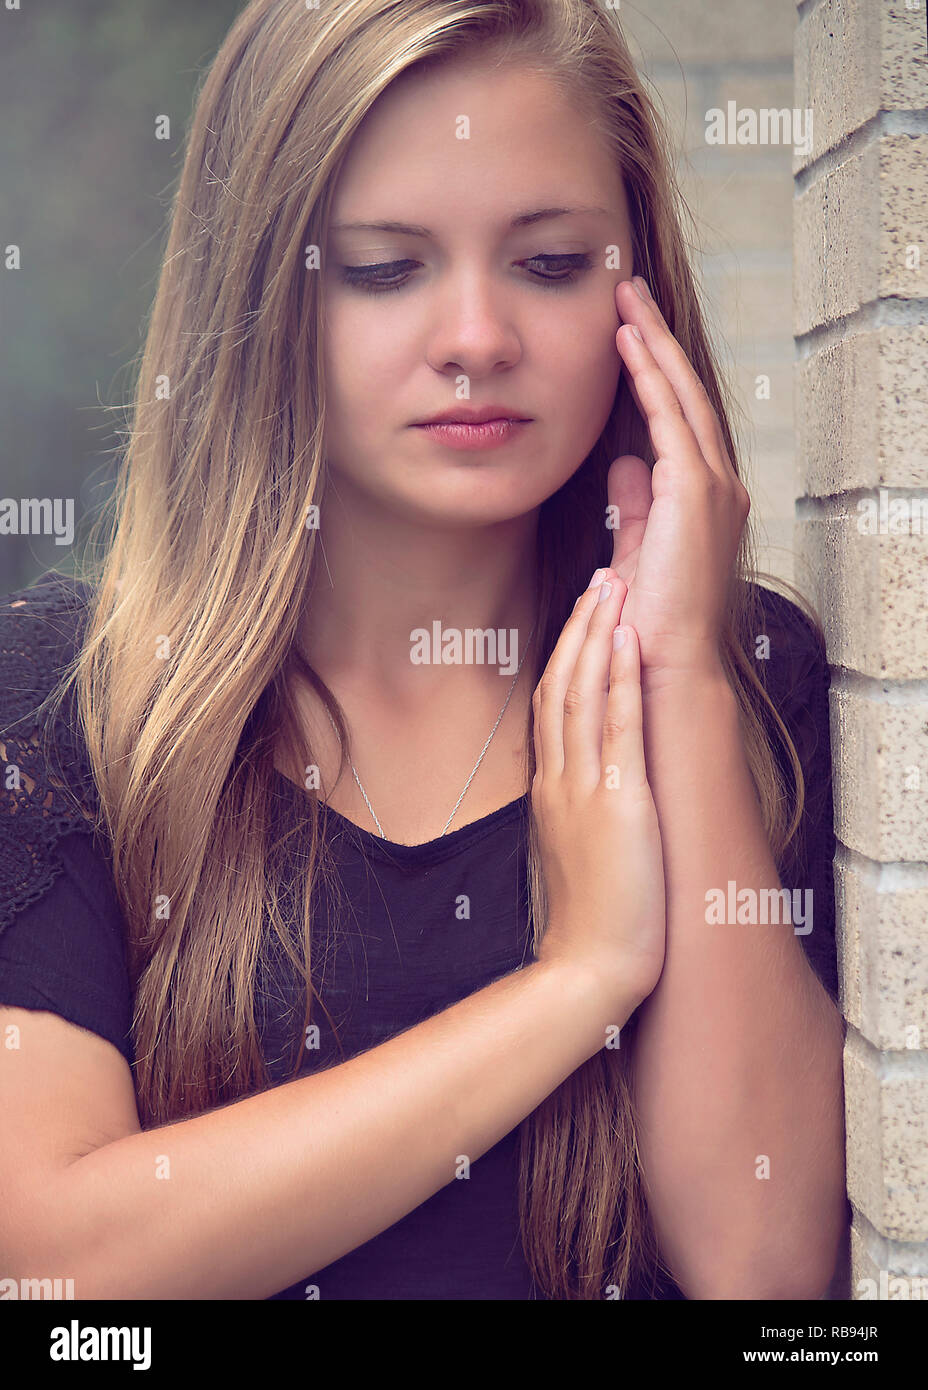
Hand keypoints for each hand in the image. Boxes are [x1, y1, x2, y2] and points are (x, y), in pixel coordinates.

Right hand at [532, 568, 665, 1012]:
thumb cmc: (590, 922)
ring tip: (613, 586)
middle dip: (580, 627)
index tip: (584, 617)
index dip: (566, 655)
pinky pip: (615, 727)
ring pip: (581, 693)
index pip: (551, 706)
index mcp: (550, 791)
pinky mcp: (618, 802)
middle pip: (560, 685)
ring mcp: (584, 789)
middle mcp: (560, 780)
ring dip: (597, 635)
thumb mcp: (572, 855)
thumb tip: (582, 791)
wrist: (588, 969)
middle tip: (600, 578)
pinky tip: (627, 640)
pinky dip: (619, 678)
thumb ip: (573, 814)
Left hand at [606, 276, 750, 690]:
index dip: (654, 369)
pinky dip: (649, 379)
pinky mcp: (696, 492)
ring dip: (652, 345)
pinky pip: (670, 420)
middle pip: (685, 394)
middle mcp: (719, 484)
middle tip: (627, 292)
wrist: (665, 660)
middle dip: (656, 340)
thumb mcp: (634, 546)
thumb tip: (624, 461)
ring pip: (681, 396)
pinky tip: (627, 344)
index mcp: (704, 496)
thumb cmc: (647, 615)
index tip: (628, 330)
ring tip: (624, 300)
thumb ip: (634, 502)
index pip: (677, 416)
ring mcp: (714, 486)